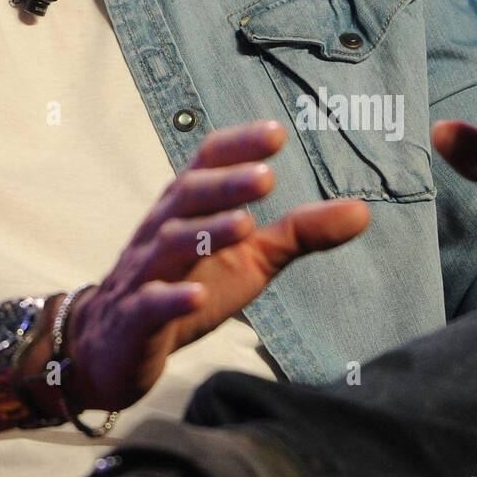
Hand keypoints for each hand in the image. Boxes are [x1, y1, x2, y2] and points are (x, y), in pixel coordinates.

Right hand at [64, 120, 369, 412]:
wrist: (113, 344)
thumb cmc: (188, 285)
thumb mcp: (250, 259)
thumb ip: (298, 233)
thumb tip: (363, 210)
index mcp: (187, 208)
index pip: (205, 164)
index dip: (237, 146)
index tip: (276, 132)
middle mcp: (161, 231)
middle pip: (187, 197)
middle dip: (225, 185)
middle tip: (267, 175)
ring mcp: (144, 274)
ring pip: (169, 245)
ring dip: (205, 233)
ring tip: (244, 224)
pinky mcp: (136, 320)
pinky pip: (150, 305)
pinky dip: (171, 298)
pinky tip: (196, 296)